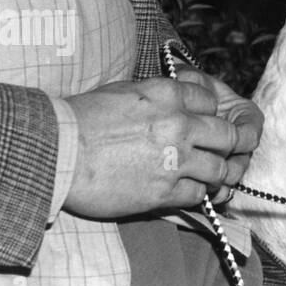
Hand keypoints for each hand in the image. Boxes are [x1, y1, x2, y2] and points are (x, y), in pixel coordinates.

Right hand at [62, 77, 254, 218]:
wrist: (56, 153)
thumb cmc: (83, 119)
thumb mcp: (127, 91)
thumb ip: (161, 96)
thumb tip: (179, 99)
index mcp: (170, 94)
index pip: (213, 102)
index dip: (210, 114)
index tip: (204, 124)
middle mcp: (180, 124)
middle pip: (229, 135)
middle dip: (228, 144)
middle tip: (221, 151)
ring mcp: (175, 159)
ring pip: (220, 168)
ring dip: (216, 172)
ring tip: (207, 175)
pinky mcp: (163, 190)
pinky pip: (198, 194)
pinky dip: (197, 194)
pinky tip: (187, 191)